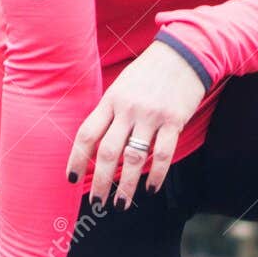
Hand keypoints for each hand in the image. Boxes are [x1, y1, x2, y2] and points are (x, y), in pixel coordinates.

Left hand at [67, 40, 207, 210]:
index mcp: (111, 100)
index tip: (72, 180)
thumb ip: (111, 112)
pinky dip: (156, 175)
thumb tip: (98, 145)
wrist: (185, 52)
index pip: (87, 134)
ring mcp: (151, 116)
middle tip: (97, 203)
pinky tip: (151, 188)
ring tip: (121, 204)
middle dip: (100, 182)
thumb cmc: (150, 72)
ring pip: (134, 158)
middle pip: (108, 152)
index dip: (77, 159)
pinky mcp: (174, 121)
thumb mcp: (123, 86)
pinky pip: (162, 154)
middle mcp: (128, 109)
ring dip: (126, 186)